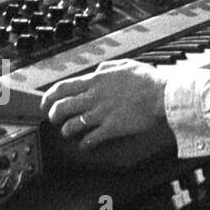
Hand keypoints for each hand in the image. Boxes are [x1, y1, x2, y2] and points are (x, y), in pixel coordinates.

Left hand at [42, 59, 167, 150]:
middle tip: (55, 118)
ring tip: (69, 132)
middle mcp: (95, 97)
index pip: (63, 88)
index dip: (49, 97)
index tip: (46, 103)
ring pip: (71, 125)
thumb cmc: (148, 80)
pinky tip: (86, 144)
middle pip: (61, 107)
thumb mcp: (126, 65)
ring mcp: (101, 113)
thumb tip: (98, 70)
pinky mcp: (111, 128)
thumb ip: (108, 67)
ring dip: (66, 130)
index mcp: (97, 80)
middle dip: (53, 115)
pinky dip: (84, 143)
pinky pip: (89, 139)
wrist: (163, 95)